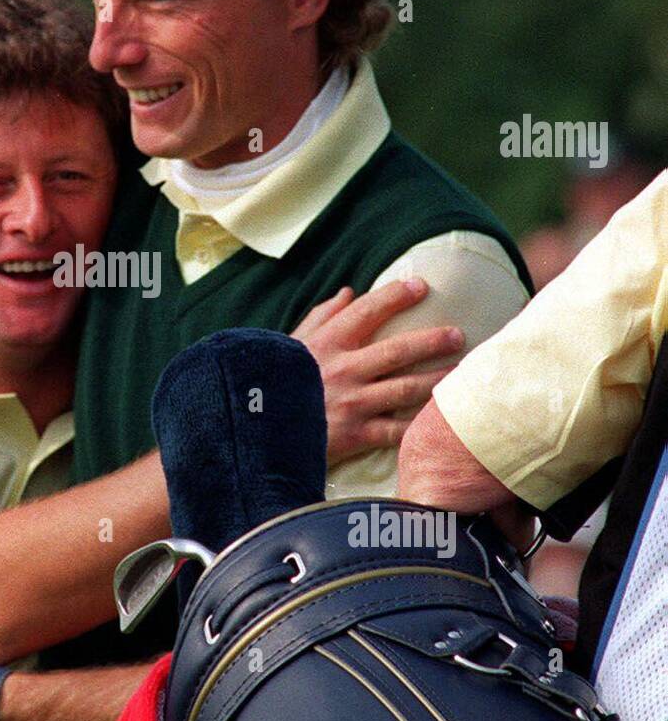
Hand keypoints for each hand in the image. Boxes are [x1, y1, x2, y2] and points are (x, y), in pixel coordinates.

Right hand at [292, 279, 464, 464]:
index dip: (396, 295)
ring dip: (438, 379)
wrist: (257, 429)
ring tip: (462, 373)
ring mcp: (351, 402)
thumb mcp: (292, 344)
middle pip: (398, 350)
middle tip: (459, 335)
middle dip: (433, 340)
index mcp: (327, 342)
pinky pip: (398, 430)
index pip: (367, 310)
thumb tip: (350, 292)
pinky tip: (442, 418)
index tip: (421, 286)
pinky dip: (421, 424)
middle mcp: (343, 369)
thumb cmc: (275, 382)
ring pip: (406, 388)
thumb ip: (322, 317)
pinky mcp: (355, 434)